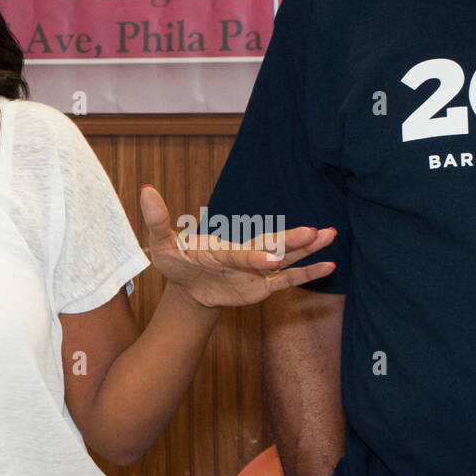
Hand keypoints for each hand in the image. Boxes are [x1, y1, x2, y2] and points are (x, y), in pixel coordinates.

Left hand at [139, 185, 336, 307]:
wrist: (185, 285)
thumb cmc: (175, 262)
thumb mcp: (161, 244)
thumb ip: (158, 219)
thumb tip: (145, 188)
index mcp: (224, 249)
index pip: (242, 253)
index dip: (254, 257)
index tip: (269, 259)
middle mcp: (245, 257)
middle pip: (273, 249)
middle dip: (295, 242)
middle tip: (320, 232)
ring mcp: (256, 271)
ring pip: (286, 259)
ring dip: (307, 250)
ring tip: (331, 235)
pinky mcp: (261, 287)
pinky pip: (287, 281)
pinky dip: (306, 274)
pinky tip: (329, 265)